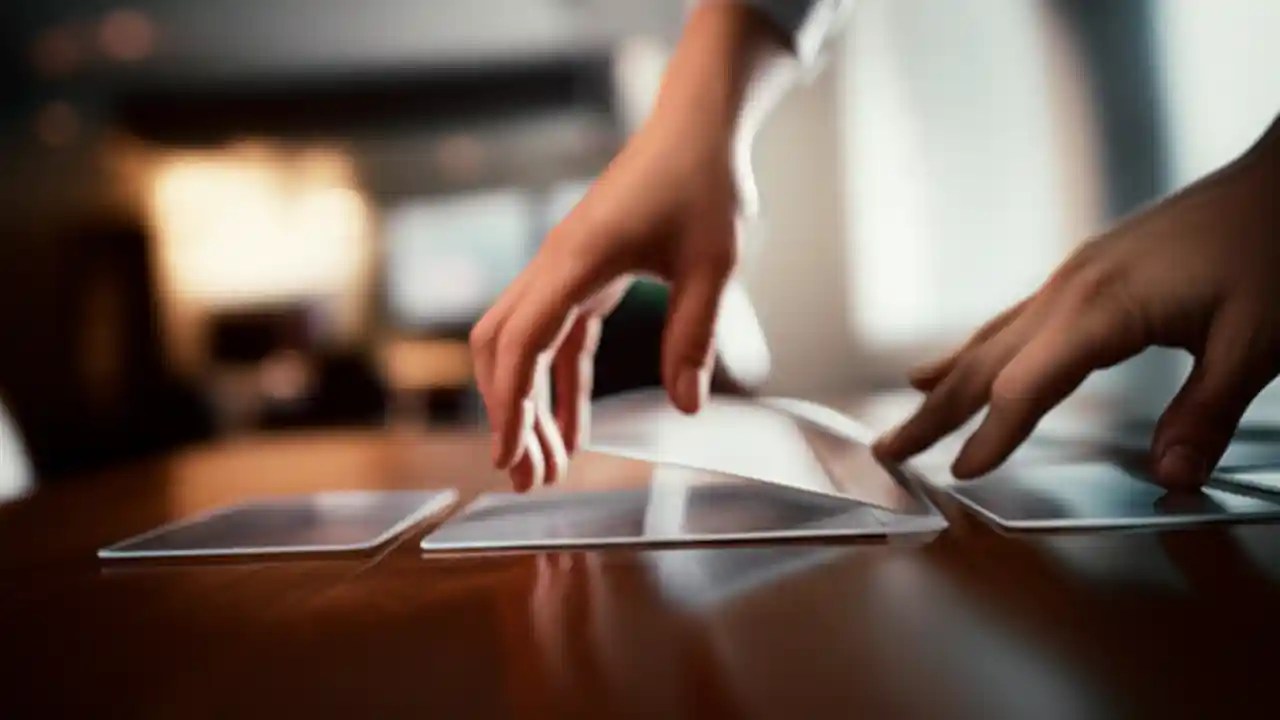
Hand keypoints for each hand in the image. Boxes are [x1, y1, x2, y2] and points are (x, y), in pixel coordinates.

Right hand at [470, 3, 786, 489]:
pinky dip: (557, 384)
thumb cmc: (703, 184)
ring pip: (519, 343)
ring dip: (527, 403)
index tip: (511, 456)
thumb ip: (695, 334)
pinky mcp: (581, 274)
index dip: (511, 405)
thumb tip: (686, 406)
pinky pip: (556, 338)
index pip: (523, 342)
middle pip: (500, 347)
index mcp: (577, 262)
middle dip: (508, 413)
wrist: (696, 129)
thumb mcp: (713, 264)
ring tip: (547, 466)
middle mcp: (555, 265)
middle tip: (529, 477)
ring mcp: (562, 269)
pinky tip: (573, 429)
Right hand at [874, 124, 1279, 487]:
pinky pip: (1013, 319)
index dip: (994, 434)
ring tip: (905, 408)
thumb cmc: (1272, 248)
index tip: (962, 475)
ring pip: (992, 337)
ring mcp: (1073, 276)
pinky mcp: (1085, 272)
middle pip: (987, 361)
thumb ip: (1206, 412)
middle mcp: (1071, 289)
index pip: (1028, 384)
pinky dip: (975, 348)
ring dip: (945, 379)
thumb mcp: (1257, 340)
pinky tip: (959, 358)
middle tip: (888, 451)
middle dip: (935, 411)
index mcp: (1102, 307)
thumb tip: (1170, 478)